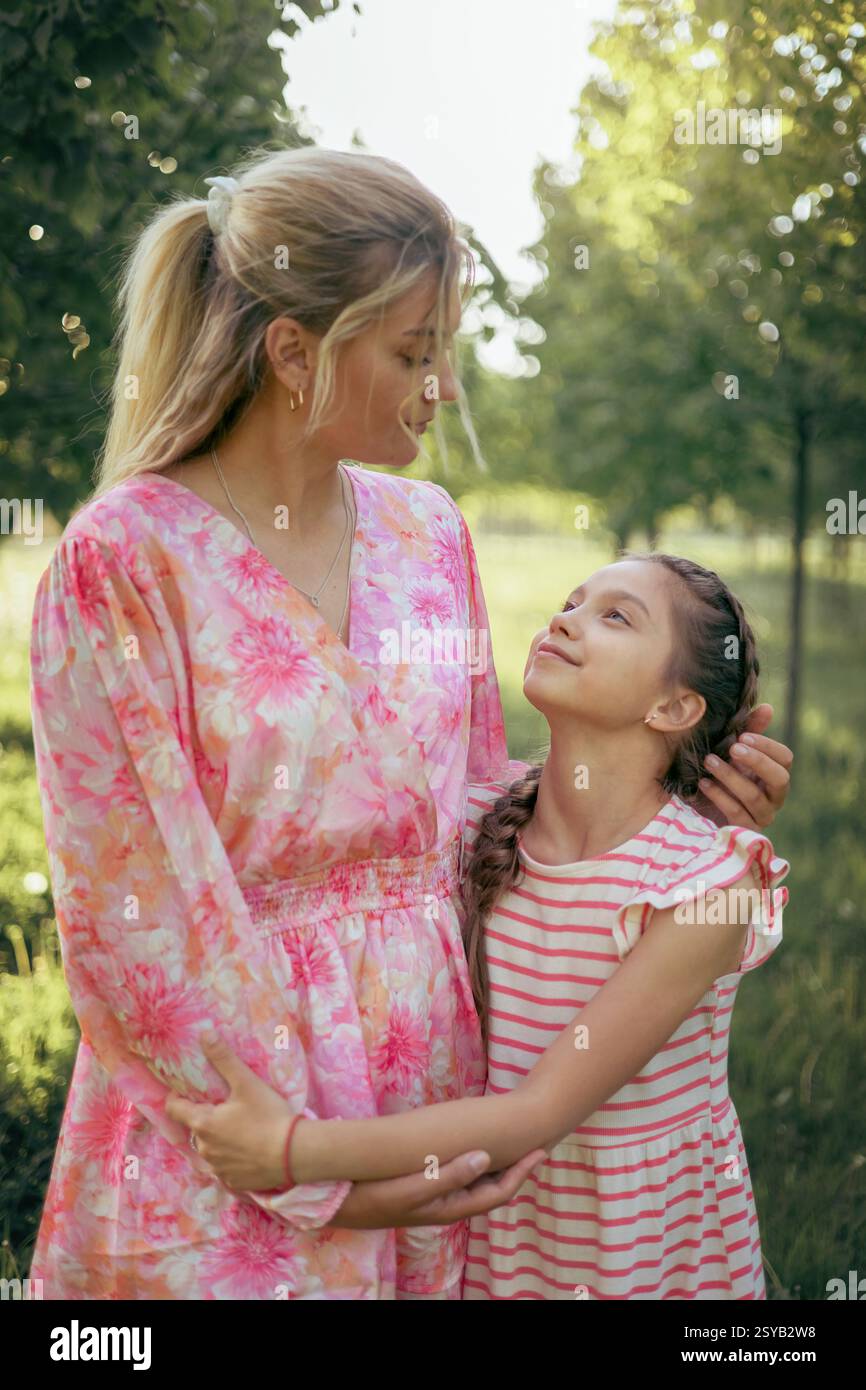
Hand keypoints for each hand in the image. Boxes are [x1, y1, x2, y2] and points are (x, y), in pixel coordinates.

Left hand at [165, 1033, 292, 1191]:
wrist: (293, 1154)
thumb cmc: (267, 1116)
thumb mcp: (246, 1083)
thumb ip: (223, 1059)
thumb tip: (204, 1034)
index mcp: (202, 1123)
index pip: (174, 1109)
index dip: (176, 1097)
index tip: (186, 1090)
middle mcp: (204, 1149)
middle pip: (195, 1128)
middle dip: (204, 1117)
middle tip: (224, 1106)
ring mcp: (218, 1168)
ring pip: (210, 1149)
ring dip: (218, 1139)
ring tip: (239, 1128)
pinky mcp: (233, 1182)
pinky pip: (225, 1167)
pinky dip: (232, 1158)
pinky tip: (248, 1150)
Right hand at [326, 1149, 548, 1228]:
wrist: (338, 1201)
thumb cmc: (374, 1194)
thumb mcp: (412, 1188)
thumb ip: (448, 1173)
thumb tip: (486, 1157)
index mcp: (451, 1207)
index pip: (498, 1193)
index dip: (522, 1174)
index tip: (542, 1151)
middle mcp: (448, 1205)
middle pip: (492, 1189)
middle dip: (516, 1168)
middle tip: (536, 1144)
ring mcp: (435, 1197)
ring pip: (477, 1182)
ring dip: (497, 1165)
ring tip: (514, 1142)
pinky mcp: (423, 1186)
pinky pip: (459, 1175)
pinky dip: (474, 1161)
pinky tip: (473, 1145)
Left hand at [695, 703, 792, 830]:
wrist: (696, 809)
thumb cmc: (719, 774)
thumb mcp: (731, 752)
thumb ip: (749, 731)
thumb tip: (767, 708)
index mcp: (773, 774)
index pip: (785, 759)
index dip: (767, 746)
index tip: (743, 736)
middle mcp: (773, 797)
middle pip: (780, 779)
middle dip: (757, 761)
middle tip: (733, 748)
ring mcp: (761, 816)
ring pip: (754, 796)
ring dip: (731, 776)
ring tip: (709, 761)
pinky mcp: (743, 830)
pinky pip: (737, 813)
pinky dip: (719, 796)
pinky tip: (703, 783)